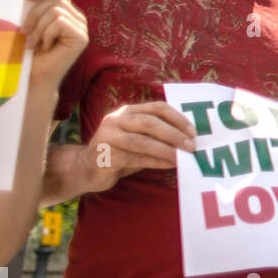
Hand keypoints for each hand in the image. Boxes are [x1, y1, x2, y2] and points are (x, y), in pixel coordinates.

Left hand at [22, 0, 87, 87]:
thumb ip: (35, 5)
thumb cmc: (32, 52)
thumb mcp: (32, 23)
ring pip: (55, 11)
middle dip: (34, 15)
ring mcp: (81, 28)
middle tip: (25, 33)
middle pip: (54, 0)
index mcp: (67, 12)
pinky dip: (47, 34)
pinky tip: (47, 47)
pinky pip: (59, 22)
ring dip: (38, 28)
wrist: (35, 76)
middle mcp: (77, 18)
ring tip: (35, 43)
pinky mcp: (81, 37)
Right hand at [80, 101, 196, 193]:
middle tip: (192, 146)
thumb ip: (157, 136)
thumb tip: (188, 141)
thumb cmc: (119, 153)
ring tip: (183, 158)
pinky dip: (155, 162)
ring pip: (143, 142)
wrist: (84, 169)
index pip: (157, 108)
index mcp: (127, 112)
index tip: (193, 131)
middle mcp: (116, 120)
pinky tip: (169, 165)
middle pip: (150, 123)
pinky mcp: (105, 155)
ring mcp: (108, 137)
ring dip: (166, 150)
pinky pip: (135, 158)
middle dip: (174, 134)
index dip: (177, 118)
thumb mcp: (137, 139)